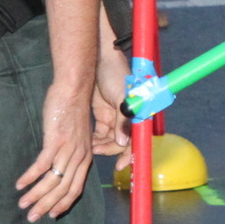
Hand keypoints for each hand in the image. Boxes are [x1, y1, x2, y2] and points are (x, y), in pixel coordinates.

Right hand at [16, 80, 95, 220]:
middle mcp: (79, 157)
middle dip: (47, 206)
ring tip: (22, 205)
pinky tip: (20, 184)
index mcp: (85, 158)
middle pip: (64, 190)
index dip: (63, 204)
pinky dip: (30, 177)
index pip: (76, 189)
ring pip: (53, 181)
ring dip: (36, 195)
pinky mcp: (56, 141)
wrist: (74, 90)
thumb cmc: (72, 111)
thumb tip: (58, 166)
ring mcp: (68, 150)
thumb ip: (71, 153)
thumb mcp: (77, 136)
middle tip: (32, 218)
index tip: (51, 215)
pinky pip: (42, 165)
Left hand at [93, 45, 133, 167]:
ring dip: (101, 145)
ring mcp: (115, 116)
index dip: (129, 154)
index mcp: (137, 114)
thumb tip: (123, 142)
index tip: (120, 166)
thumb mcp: (121, 96)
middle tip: (96, 151)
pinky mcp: (103, 114)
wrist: (100, 57)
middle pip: (122, 142)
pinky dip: (95, 138)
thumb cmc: (116, 74)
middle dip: (110, 149)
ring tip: (89, 147)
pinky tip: (87, 141)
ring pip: (110, 139)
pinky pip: (101, 132)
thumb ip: (122, 120)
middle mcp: (128, 118)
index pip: (136, 139)